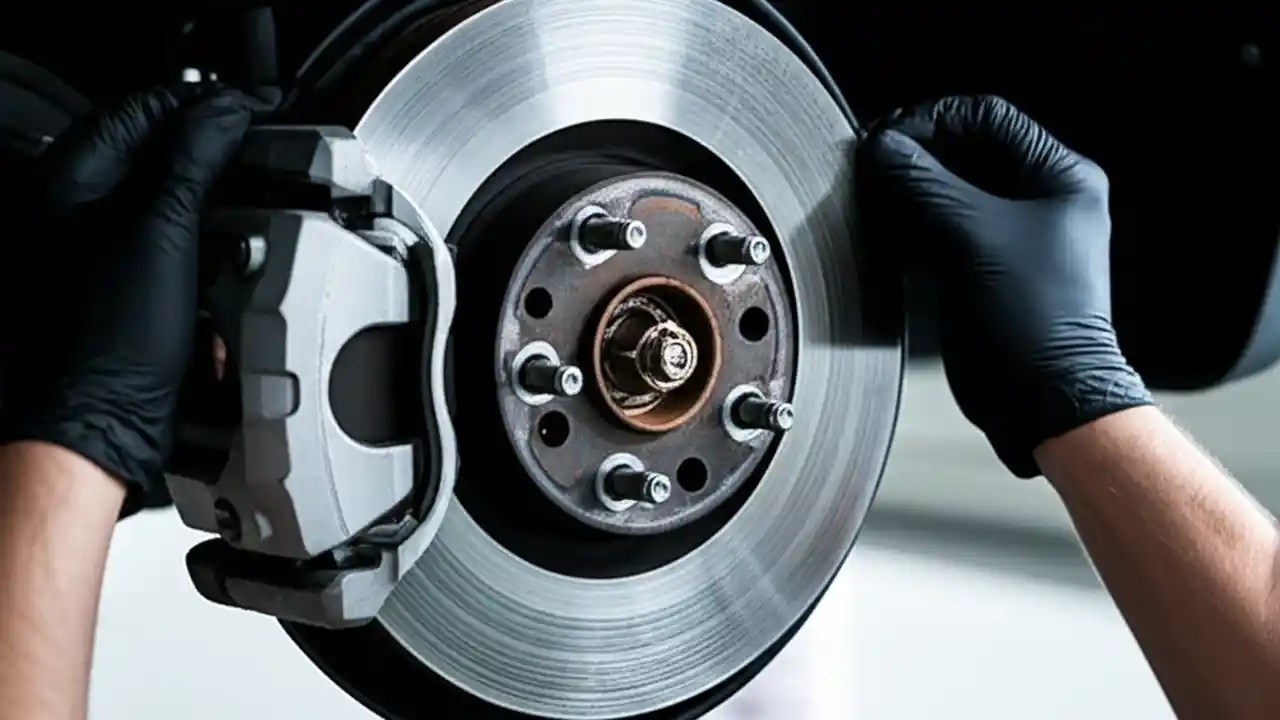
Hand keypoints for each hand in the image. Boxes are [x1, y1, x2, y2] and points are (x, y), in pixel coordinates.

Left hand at [0, 85, 255, 513]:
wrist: (104, 418)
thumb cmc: (113, 338)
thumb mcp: (165, 229)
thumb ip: (195, 157)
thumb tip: (225, 109)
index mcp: (68, 179)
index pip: (143, 106)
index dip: (204, 101)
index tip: (253, 105)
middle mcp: (72, 206)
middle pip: (154, 146)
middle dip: (210, 145)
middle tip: (259, 146)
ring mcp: (93, 244)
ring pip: (163, 190)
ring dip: (210, 192)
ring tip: (247, 196)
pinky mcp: (118, 280)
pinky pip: (168, 236)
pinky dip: (202, 237)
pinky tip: (224, 250)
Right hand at [859, 95, 1152, 476]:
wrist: (1042, 397)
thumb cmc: (1034, 319)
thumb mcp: (974, 238)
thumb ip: (924, 186)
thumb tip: (880, 148)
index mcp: (1059, 176)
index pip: (989, 118)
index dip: (934, 120)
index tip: (889, 138)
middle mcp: (1037, 197)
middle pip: (965, 149)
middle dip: (916, 153)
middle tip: (872, 162)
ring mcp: (1007, 232)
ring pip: (948, 186)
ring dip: (908, 185)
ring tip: (871, 190)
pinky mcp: (980, 263)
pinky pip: (939, 223)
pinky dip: (909, 218)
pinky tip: (883, 222)